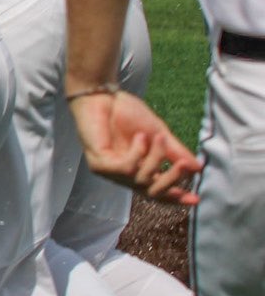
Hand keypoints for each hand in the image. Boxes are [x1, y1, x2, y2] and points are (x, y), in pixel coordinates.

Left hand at [72, 88, 201, 205]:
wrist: (103, 95)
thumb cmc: (127, 113)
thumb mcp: (159, 134)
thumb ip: (176, 152)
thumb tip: (197, 168)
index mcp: (138, 170)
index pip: (157, 191)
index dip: (175, 197)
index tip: (196, 199)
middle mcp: (123, 175)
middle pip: (151, 193)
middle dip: (171, 180)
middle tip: (183, 165)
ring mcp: (109, 172)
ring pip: (141, 180)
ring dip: (155, 158)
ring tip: (157, 138)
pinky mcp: (99, 165)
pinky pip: (126, 169)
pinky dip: (138, 153)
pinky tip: (138, 138)